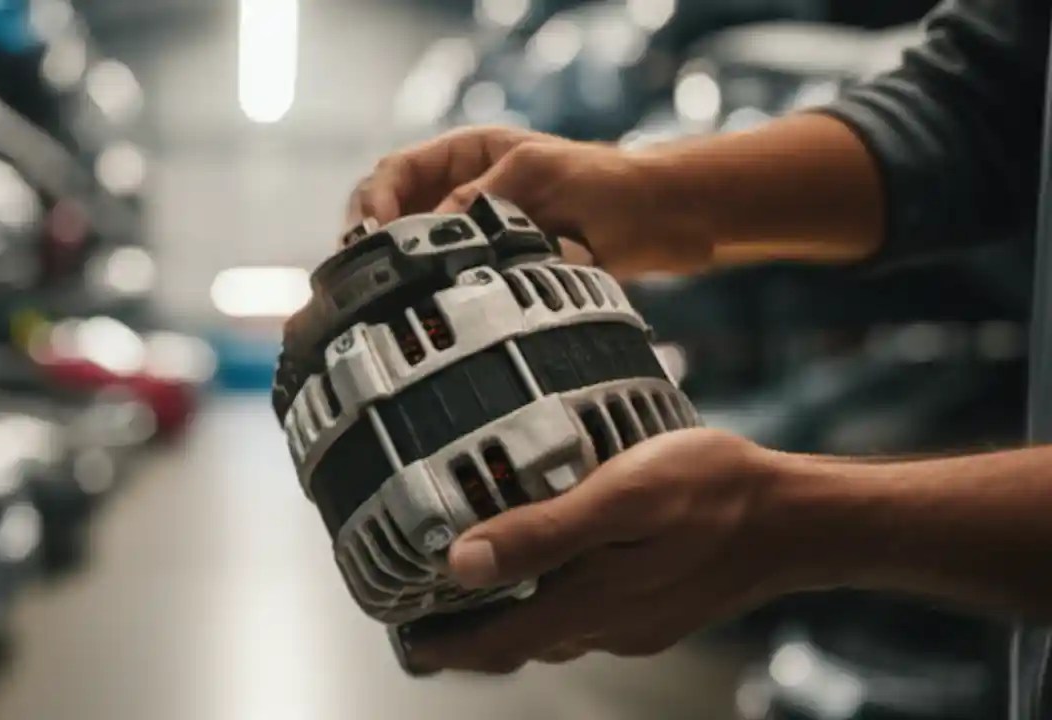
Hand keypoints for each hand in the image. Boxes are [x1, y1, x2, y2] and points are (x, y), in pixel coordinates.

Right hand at [346, 126, 714, 275]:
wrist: (660, 222)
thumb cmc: (608, 183)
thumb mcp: (538, 175)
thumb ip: (482, 198)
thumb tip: (432, 232)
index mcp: (467, 156)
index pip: (396, 171)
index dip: (374, 201)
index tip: (372, 233)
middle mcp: (463, 195)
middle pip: (394, 216)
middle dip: (373, 241)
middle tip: (366, 271)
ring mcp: (477, 236)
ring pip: (418, 257)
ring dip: (401, 272)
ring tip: (388, 295)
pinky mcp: (496, 273)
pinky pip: (452, 285)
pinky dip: (436, 295)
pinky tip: (428, 311)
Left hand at [406, 429, 791, 673]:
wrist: (796, 518)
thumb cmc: (715, 494)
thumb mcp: (623, 498)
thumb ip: (543, 532)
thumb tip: (463, 560)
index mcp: (589, 603)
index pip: (496, 644)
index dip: (445, 647)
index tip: (406, 640)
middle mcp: (608, 625)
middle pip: (520, 642)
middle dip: (472, 634)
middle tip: (431, 611)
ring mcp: (637, 622)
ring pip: (556, 630)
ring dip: (514, 616)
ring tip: (482, 584)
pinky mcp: (659, 608)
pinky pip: (591, 613)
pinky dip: (556, 600)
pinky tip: (558, 566)